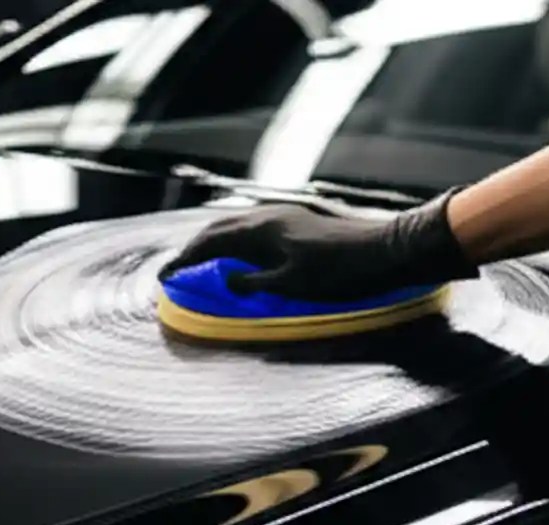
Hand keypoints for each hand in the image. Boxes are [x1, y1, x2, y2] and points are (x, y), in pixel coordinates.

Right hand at [158, 191, 473, 301]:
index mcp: (260, 230)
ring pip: (238, 225)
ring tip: (204, 260)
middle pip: (220, 229)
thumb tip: (227, 281)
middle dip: (195, 248)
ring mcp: (285, 215)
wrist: (384, 251)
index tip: (164, 277)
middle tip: (178, 268)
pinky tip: (243, 253)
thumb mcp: (291, 286)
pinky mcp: (299, 221)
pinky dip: (236, 240)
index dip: (184, 260)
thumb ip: (254, 284)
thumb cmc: (339, 273)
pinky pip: (254, 227)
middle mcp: (268, 216)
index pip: (210, 243)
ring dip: (216, 242)